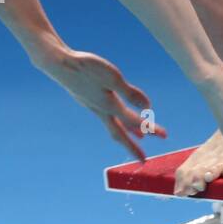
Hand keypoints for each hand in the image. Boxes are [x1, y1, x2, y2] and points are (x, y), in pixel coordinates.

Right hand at [34, 46, 166, 160]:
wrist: (58, 64)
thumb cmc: (87, 68)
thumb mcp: (113, 78)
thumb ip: (130, 93)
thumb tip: (147, 107)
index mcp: (109, 106)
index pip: (133, 121)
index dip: (150, 127)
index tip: (163, 135)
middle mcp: (100, 110)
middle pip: (119, 134)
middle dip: (132, 146)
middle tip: (143, 159)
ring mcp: (92, 106)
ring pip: (112, 124)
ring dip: (126, 131)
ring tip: (139, 136)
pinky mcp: (87, 99)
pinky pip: (106, 115)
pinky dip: (116, 120)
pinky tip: (118, 113)